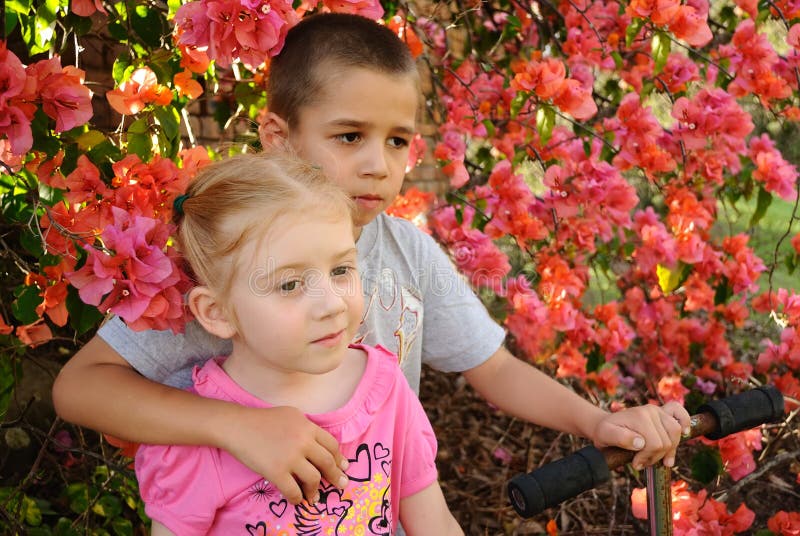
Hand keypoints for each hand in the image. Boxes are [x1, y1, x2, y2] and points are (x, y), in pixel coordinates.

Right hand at [217, 405, 349, 503]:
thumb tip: (319, 443)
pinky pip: (293, 490)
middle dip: (336, 476)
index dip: (339, 458)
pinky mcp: (276, 472)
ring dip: (315, 490)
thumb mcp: (292, 414)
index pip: (331, 444)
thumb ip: (307, 428)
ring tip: (314, 497)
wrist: (239, 426)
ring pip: (313, 479)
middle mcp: (303, 442)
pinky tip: (298, 500)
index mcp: (308, 427)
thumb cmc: (263, 419)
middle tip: (341, 485)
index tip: (343, 466)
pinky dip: (297, 498)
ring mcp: (290, 457)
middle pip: (327, 462)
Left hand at [591, 402, 690, 469]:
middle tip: (642, 462)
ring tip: (655, 458)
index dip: (647, 458)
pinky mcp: (662, 412)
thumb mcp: (606, 436)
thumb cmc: (606, 432)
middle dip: (655, 456)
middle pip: (666, 441)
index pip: (655, 444)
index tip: (636, 464)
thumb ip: (621, 438)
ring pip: (675, 434)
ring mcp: (658, 410)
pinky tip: (685, 433)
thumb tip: (641, 443)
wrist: (606, 426)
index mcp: (639, 416)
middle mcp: (651, 410)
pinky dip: (685, 422)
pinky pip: (680, 413)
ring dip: (668, 450)